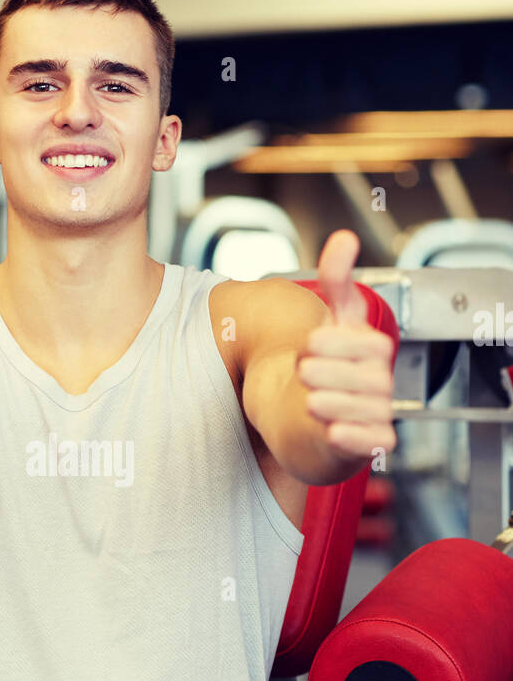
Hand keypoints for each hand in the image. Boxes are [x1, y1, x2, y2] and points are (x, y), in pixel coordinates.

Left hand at [296, 229, 396, 460]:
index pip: (366, 343)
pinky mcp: (368, 443)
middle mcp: (379, 382)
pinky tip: (330, 431)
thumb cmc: (328, 365)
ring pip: (365, 409)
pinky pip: (371, 441)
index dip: (335, 342)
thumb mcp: (332, 321)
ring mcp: (375, 413)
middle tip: (302, 369)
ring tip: (308, 399)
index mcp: (373, 350)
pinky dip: (353, 437)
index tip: (306, 343)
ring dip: (335, 402)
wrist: (315, 416)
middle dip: (329, 371)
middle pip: (363, 377)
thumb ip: (337, 282)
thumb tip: (344, 237)